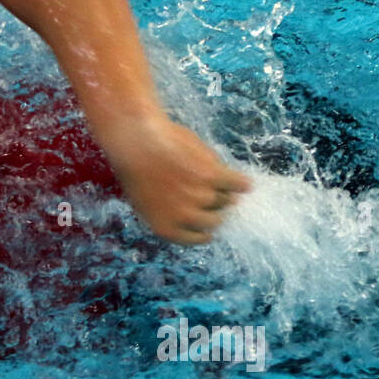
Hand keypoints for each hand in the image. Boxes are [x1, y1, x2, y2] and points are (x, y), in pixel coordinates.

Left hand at [107, 113, 251, 244]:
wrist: (136, 140)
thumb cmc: (134, 166)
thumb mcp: (144, 200)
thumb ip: (169, 213)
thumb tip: (194, 216)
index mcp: (166, 228)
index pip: (196, 238)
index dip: (204, 230)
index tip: (209, 227)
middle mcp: (186, 217)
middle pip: (215, 220)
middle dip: (215, 209)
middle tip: (212, 196)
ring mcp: (201, 196)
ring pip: (226, 200)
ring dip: (224, 192)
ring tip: (214, 178)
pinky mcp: (213, 176)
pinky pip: (237, 183)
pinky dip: (242, 183)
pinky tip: (244, 183)